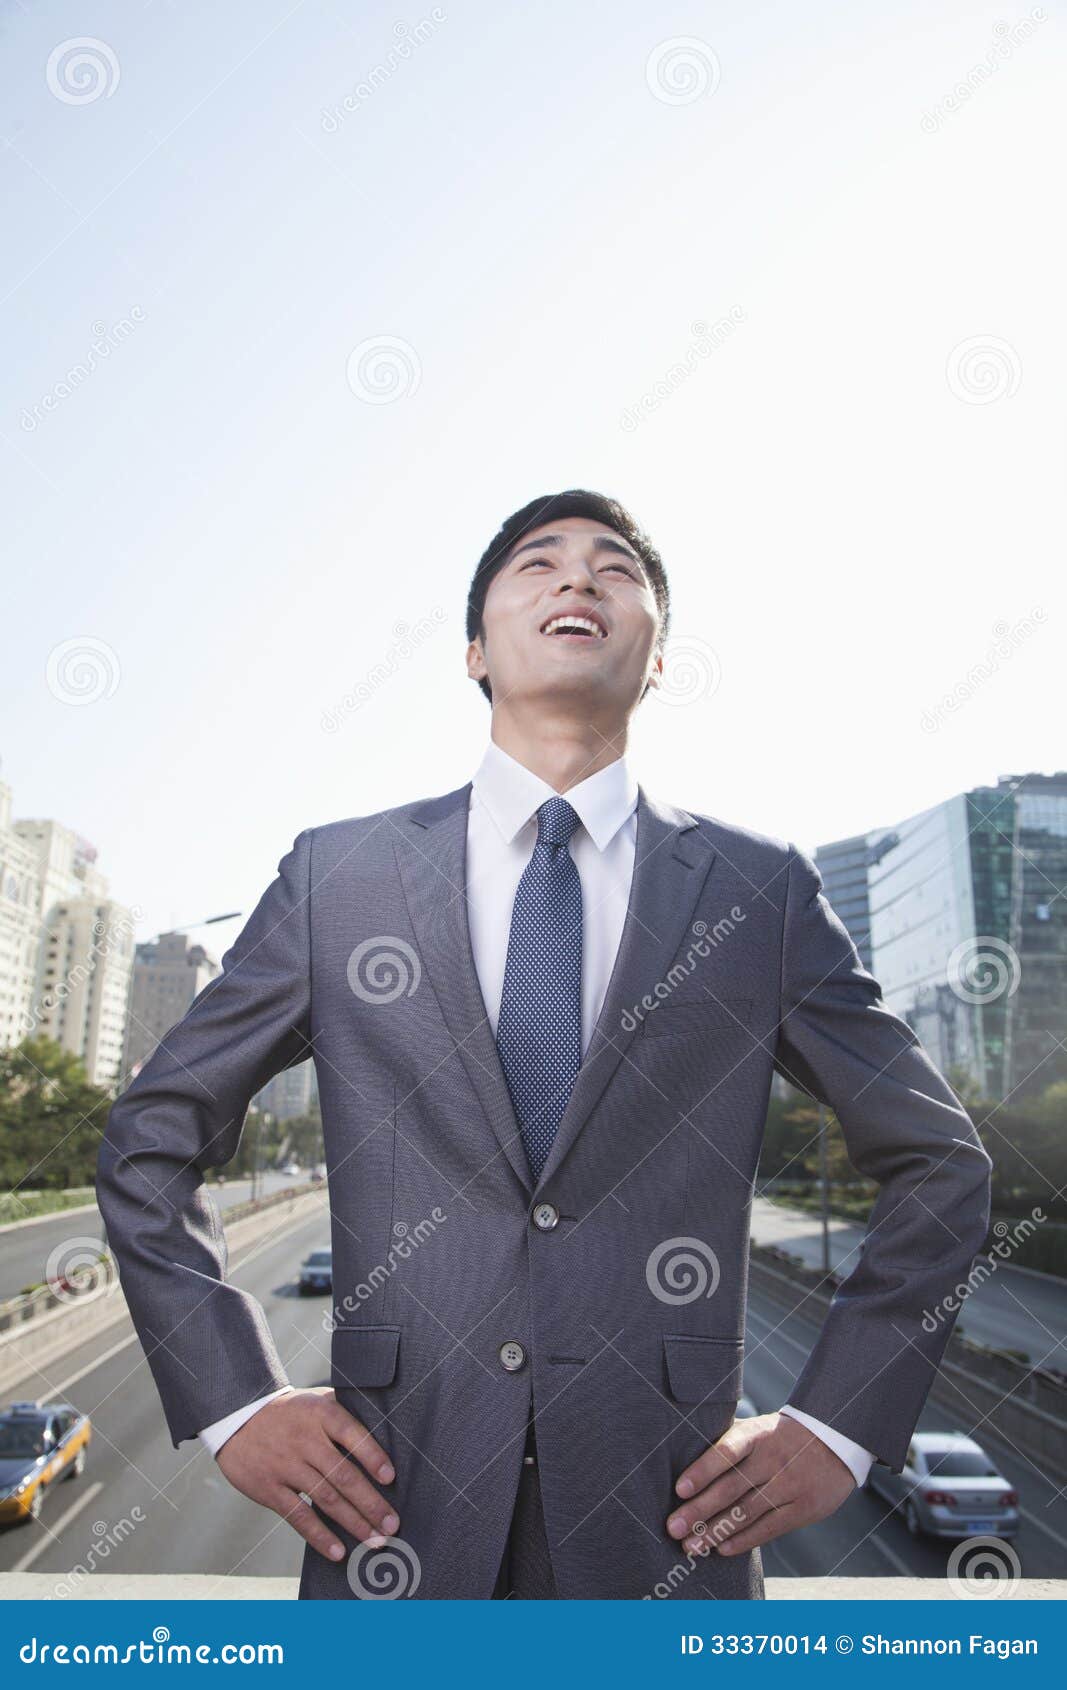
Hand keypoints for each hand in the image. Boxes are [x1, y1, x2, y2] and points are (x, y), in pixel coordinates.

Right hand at [215, 1387, 398, 1561]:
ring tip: (375, 1540)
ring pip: (326, 1498)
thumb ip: (346, 1412)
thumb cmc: (290, 1413)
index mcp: (321, 1414)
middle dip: (371, 1503)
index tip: (391, 1478)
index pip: (353, 1435)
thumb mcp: (316, 1400)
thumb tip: (386, 1431)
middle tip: (392, 1525)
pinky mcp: (270, 1489)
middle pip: (343, 1475)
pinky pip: (299, 1516)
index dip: (373, 1456)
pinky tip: (338, 1551)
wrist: (238, 1418)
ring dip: (354, 1523)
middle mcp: (305, 1440)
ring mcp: (286, 1466)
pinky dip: (320, 1536)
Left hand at [665, 1410, 854, 1557]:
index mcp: (757, 1435)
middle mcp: (772, 1460)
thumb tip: (682, 1455)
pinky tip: (721, 1548)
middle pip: (731, 1488)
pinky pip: (769, 1528)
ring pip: (747, 1513)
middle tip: (673, 1528)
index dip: (702, 1471)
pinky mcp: (803, 1509)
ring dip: (716, 1532)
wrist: (835, 1438)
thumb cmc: (780, 1436)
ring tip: (691, 1546)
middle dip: (699, 1511)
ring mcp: (790, 1485)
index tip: (679, 1489)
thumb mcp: (757, 1427)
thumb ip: (728, 1441)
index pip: (726, 1452)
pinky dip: (744, 1540)